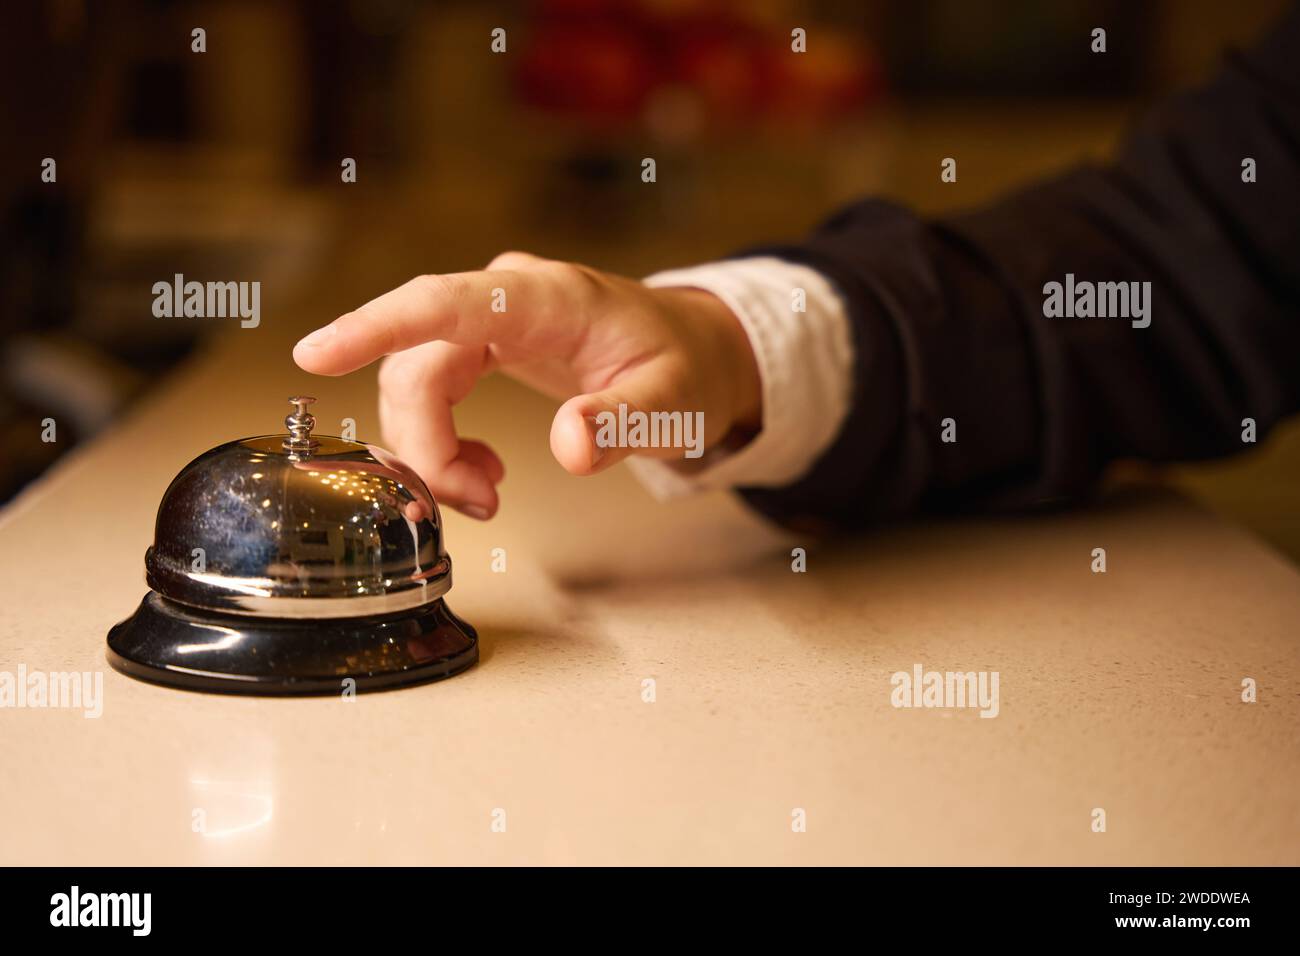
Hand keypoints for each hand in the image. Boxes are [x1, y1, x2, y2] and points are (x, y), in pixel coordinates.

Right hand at [293, 251, 760, 519]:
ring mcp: (490, 319)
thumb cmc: (685, 367)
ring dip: (431, 451)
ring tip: (485, 496)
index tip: (317, 354)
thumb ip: (626, 422)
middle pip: (419, 364)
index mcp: (549, 298)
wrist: (694, 349)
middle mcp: (507, 299)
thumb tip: (570, 450)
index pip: (446, 301)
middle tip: (473, 505)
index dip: (377, 326)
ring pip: (416, 383)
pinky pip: (433, 391)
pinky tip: (481, 472)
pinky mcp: (483, 344)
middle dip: (425, 444)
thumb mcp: (676, 401)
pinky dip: (442, 443)